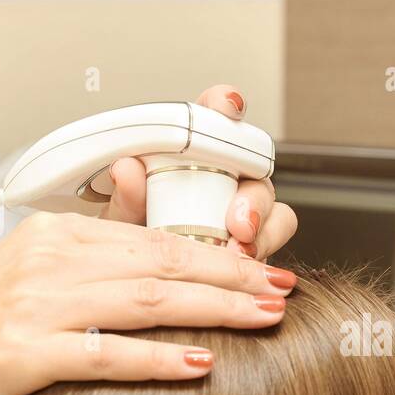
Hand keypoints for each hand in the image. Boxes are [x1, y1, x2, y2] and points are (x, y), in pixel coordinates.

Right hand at [0, 208, 298, 394]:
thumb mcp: (31, 274)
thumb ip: (94, 252)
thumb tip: (156, 235)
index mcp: (56, 236)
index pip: (155, 238)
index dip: (221, 252)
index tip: (268, 266)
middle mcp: (49, 261)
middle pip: (163, 263)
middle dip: (235, 275)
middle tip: (285, 289)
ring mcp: (34, 307)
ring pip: (145, 299)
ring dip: (215, 308)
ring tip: (266, 317)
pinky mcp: (21, 355)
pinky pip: (103, 354)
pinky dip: (157, 358)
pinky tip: (202, 364)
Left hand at [100, 84, 296, 261]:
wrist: (138, 288)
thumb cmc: (129, 252)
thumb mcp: (119, 226)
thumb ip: (125, 199)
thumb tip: (127, 169)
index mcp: (190, 159)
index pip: (213, 119)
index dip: (224, 107)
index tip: (226, 107)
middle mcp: (224, 181)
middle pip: (255, 169)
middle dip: (252, 193)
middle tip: (237, 220)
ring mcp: (244, 215)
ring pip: (274, 210)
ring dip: (263, 228)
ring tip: (240, 248)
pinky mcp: (257, 247)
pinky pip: (273, 244)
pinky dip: (264, 253)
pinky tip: (243, 264)